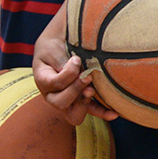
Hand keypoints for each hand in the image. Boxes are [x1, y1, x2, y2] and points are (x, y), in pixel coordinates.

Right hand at [31, 7, 115, 124]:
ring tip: (93, 91)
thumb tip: (76, 68)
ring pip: (74, 114)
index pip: (53, 83)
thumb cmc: (55, 45)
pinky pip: (91, 111)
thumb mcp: (53, 49)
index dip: (67, 74)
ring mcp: (68, 100)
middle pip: (60, 103)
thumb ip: (61, 61)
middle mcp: (53, 95)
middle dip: (75, 90)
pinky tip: (114, 113)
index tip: (76, 60)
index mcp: (43, 80)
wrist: (61, 45)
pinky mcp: (82, 101)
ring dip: (85, 104)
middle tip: (88, 76)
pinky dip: (102, 113)